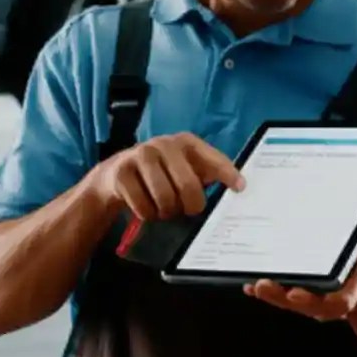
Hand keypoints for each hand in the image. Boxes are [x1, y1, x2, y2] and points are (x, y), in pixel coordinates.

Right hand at [94, 132, 244, 220]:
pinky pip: (142, 205)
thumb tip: (239, 187)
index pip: (212, 158)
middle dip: (191, 205)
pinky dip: (147, 214)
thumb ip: (208, 174)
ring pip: (164, 198)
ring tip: (165, 209)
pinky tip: (147, 208)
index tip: (240, 187)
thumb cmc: (162, 173)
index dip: (227, 173)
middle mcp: (165, 144)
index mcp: (187, 142)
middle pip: (188, 185)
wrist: (117, 173)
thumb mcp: (185, 169)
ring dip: (167, 212)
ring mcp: (141, 155)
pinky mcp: (122, 172)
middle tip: (189, 210)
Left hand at [245, 191, 356, 321]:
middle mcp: (338, 294)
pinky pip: (285, 297)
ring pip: (295, 304)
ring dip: (274, 295)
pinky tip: (250, 283)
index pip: (344, 296)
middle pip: (312, 305)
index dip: (325, 298)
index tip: (298, 293)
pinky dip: (269, 293)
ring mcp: (321, 300)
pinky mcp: (308, 297)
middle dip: (286, 297)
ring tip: (256, 284)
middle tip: (264, 285)